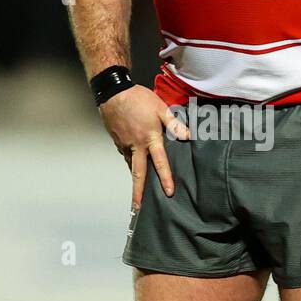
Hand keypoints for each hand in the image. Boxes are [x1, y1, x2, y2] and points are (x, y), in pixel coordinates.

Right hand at [100, 85, 190, 207]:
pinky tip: (134, 163)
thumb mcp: (160, 108)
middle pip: (138, 174)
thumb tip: (188, 136)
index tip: (168, 192)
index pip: (160, 163)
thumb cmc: (138, 99)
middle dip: (138, 193)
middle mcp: (136, 146)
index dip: (165, 178)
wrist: (112, 93)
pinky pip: (126, 155)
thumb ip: (174, 124)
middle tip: (137, 208)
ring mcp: (124, 145)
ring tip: (138, 191)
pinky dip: (130, 162)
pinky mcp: (117, 141)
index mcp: (149, 139)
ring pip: (131, 165)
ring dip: (135, 178)